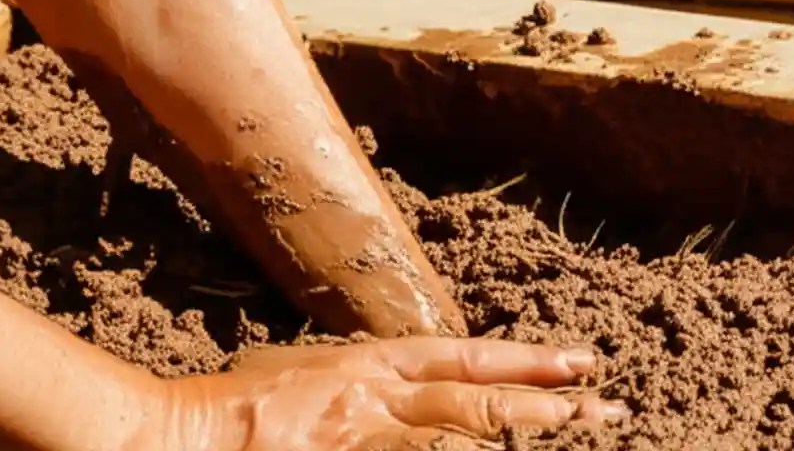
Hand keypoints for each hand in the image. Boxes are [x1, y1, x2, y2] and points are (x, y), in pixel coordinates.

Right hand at [156, 337, 627, 450]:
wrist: (184, 436)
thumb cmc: (243, 404)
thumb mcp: (316, 372)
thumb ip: (373, 382)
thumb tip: (419, 385)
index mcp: (372, 363)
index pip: (466, 357)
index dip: (527, 359)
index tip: (581, 363)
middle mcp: (378, 395)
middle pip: (478, 397)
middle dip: (548, 403)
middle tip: (608, 407)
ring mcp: (365, 437)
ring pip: (461, 434)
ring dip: (521, 434)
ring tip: (584, 431)